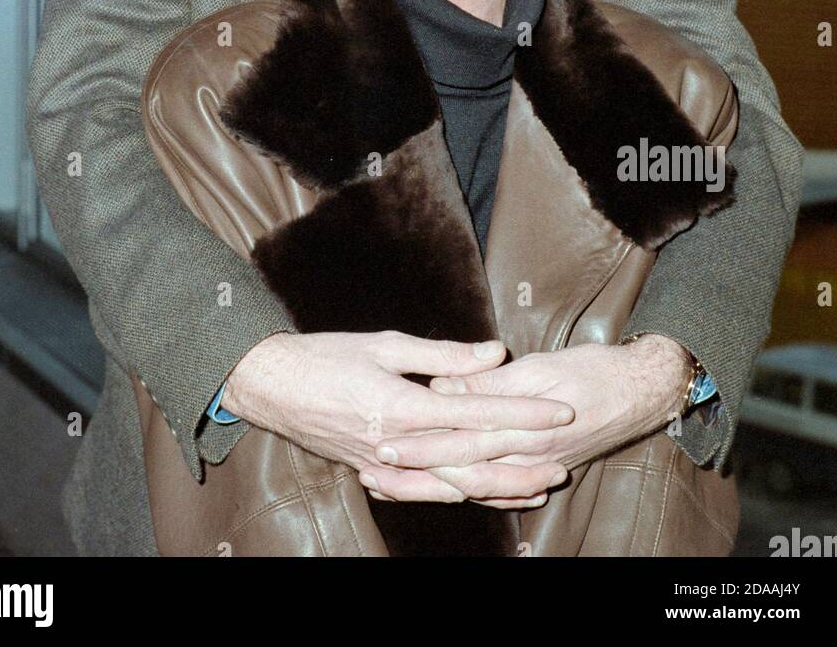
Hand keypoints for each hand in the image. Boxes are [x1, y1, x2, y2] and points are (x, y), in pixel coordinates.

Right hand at [221, 329, 572, 503]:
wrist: (272, 385)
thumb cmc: (327, 355)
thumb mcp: (385, 343)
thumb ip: (443, 354)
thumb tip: (494, 352)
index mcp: (404, 406)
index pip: (478, 412)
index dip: (522, 412)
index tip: (559, 410)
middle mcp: (398, 444)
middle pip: (474, 454)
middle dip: (523, 454)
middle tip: (564, 453)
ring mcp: (385, 465)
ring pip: (453, 482)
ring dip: (498, 484)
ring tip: (538, 484)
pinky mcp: (373, 472)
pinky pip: (423, 491)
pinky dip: (455, 494)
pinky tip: (480, 493)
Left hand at [358, 335, 689, 507]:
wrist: (644, 391)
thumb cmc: (595, 370)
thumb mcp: (542, 367)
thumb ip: (492, 384)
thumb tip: (446, 388)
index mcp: (522, 428)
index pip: (460, 441)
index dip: (421, 445)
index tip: (385, 445)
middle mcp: (527, 455)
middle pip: (461, 470)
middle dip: (418, 473)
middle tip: (377, 473)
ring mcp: (536, 465)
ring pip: (478, 485)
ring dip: (437, 486)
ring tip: (397, 486)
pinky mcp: (544, 464)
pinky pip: (502, 489)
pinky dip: (474, 494)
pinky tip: (452, 492)